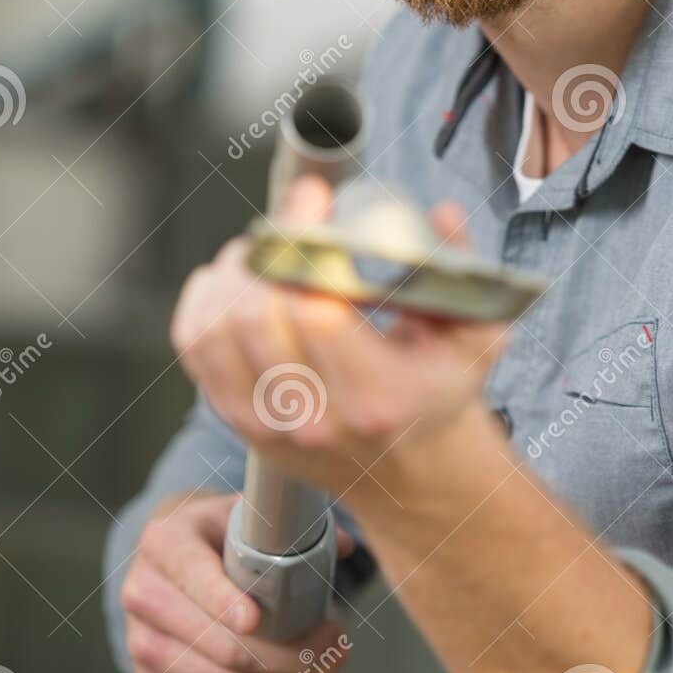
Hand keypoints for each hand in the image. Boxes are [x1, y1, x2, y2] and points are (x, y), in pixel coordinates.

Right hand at [121, 490, 353, 672]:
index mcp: (164, 543)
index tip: (257, 619)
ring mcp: (142, 644)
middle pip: (221, 645)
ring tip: (326, 665)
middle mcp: (143, 594)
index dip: (224, 602)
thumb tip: (344, 546)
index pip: (194, 577)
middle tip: (335, 640)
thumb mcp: (244, 513)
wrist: (167, 560)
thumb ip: (293, 522)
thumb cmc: (216, 534)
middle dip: (290, 653)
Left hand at [169, 177, 509, 498]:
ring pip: (215, 329)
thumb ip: (464, 273)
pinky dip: (203, 300)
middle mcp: (316, 418)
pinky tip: (230, 278)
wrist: (410, 474)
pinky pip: (195, 346)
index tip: (317, 199)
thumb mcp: (477, 339)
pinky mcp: (238, 418)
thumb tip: (440, 215)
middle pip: (256, 317)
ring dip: (232, 272)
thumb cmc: (439, 395)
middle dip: (267, 250)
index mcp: (378, 397)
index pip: (317, 313)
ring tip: (261, 249)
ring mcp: (270, 423)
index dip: (308, 245)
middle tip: (289, 221)